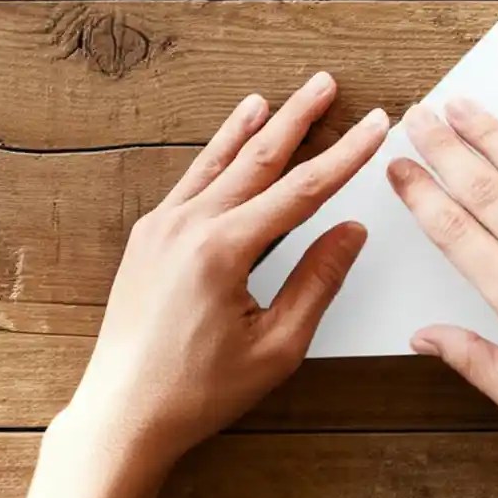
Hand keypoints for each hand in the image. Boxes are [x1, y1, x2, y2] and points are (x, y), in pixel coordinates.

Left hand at [62, 72, 388, 471]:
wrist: (123, 413)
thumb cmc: (195, 391)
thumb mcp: (277, 347)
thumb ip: (317, 282)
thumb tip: (349, 233)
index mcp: (222, 250)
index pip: (301, 190)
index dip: (345, 155)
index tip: (375, 126)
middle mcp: (186, 226)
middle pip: (257, 158)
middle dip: (297, 119)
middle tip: (325, 84)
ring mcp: (160, 229)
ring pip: (217, 162)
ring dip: (251, 127)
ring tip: (274, 98)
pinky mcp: (147, 240)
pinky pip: (189, 183)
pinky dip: (215, 156)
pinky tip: (227, 143)